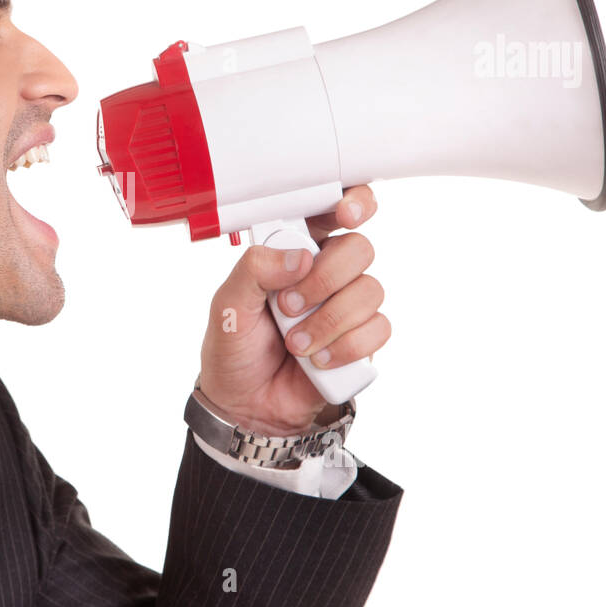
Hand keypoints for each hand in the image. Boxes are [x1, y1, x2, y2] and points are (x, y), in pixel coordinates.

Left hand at [198, 185, 389, 434]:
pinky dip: (346, 347)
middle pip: (359, 248)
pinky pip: (378, 329)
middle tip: (290, 305)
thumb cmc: (235, 347)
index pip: (333, 210)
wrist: (246, 404)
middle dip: (327, 278)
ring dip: (329, 320)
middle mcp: (326, 273)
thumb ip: (254, 270)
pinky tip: (319, 360)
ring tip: (296, 344)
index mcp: (293, 251)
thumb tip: (299, 258)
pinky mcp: (362, 340)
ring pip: (371, 290)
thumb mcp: (228, 305)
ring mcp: (347, 306)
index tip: (345, 213)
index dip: (352, 202)